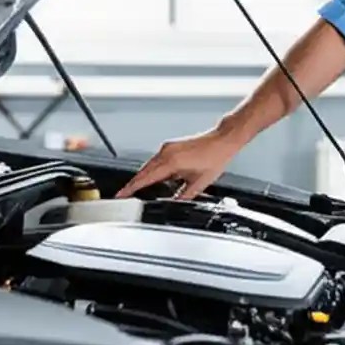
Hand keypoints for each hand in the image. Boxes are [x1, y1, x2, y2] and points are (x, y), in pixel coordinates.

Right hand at [115, 127, 246, 199]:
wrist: (223, 140)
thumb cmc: (215, 157)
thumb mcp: (199, 183)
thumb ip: (183, 196)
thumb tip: (174, 203)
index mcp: (171, 162)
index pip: (145, 177)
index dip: (132, 188)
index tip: (121, 195)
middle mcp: (167, 152)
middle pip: (143, 171)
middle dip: (134, 183)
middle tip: (125, 195)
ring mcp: (168, 147)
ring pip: (149, 165)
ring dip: (143, 176)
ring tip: (137, 189)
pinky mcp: (172, 146)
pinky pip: (156, 160)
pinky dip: (152, 170)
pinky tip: (153, 177)